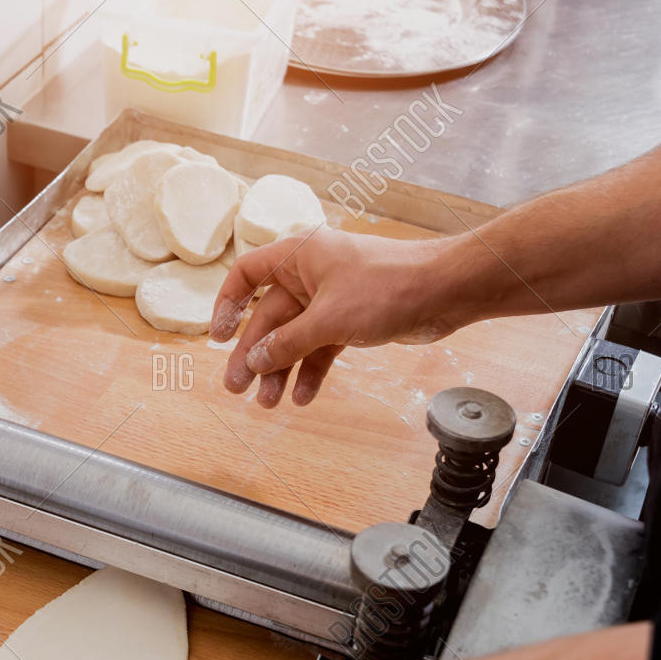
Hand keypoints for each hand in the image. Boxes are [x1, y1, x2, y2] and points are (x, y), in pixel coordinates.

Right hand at [211, 230, 465, 407]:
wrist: (443, 291)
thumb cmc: (387, 287)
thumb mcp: (328, 319)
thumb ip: (288, 342)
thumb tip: (254, 361)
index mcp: (298, 256)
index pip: (247, 274)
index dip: (228, 304)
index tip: (217, 338)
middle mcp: (310, 275)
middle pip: (269, 316)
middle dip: (255, 354)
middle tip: (237, 388)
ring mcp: (331, 299)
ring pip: (295, 337)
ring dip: (281, 369)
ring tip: (268, 402)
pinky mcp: (351, 320)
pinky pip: (321, 348)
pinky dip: (312, 371)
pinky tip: (303, 396)